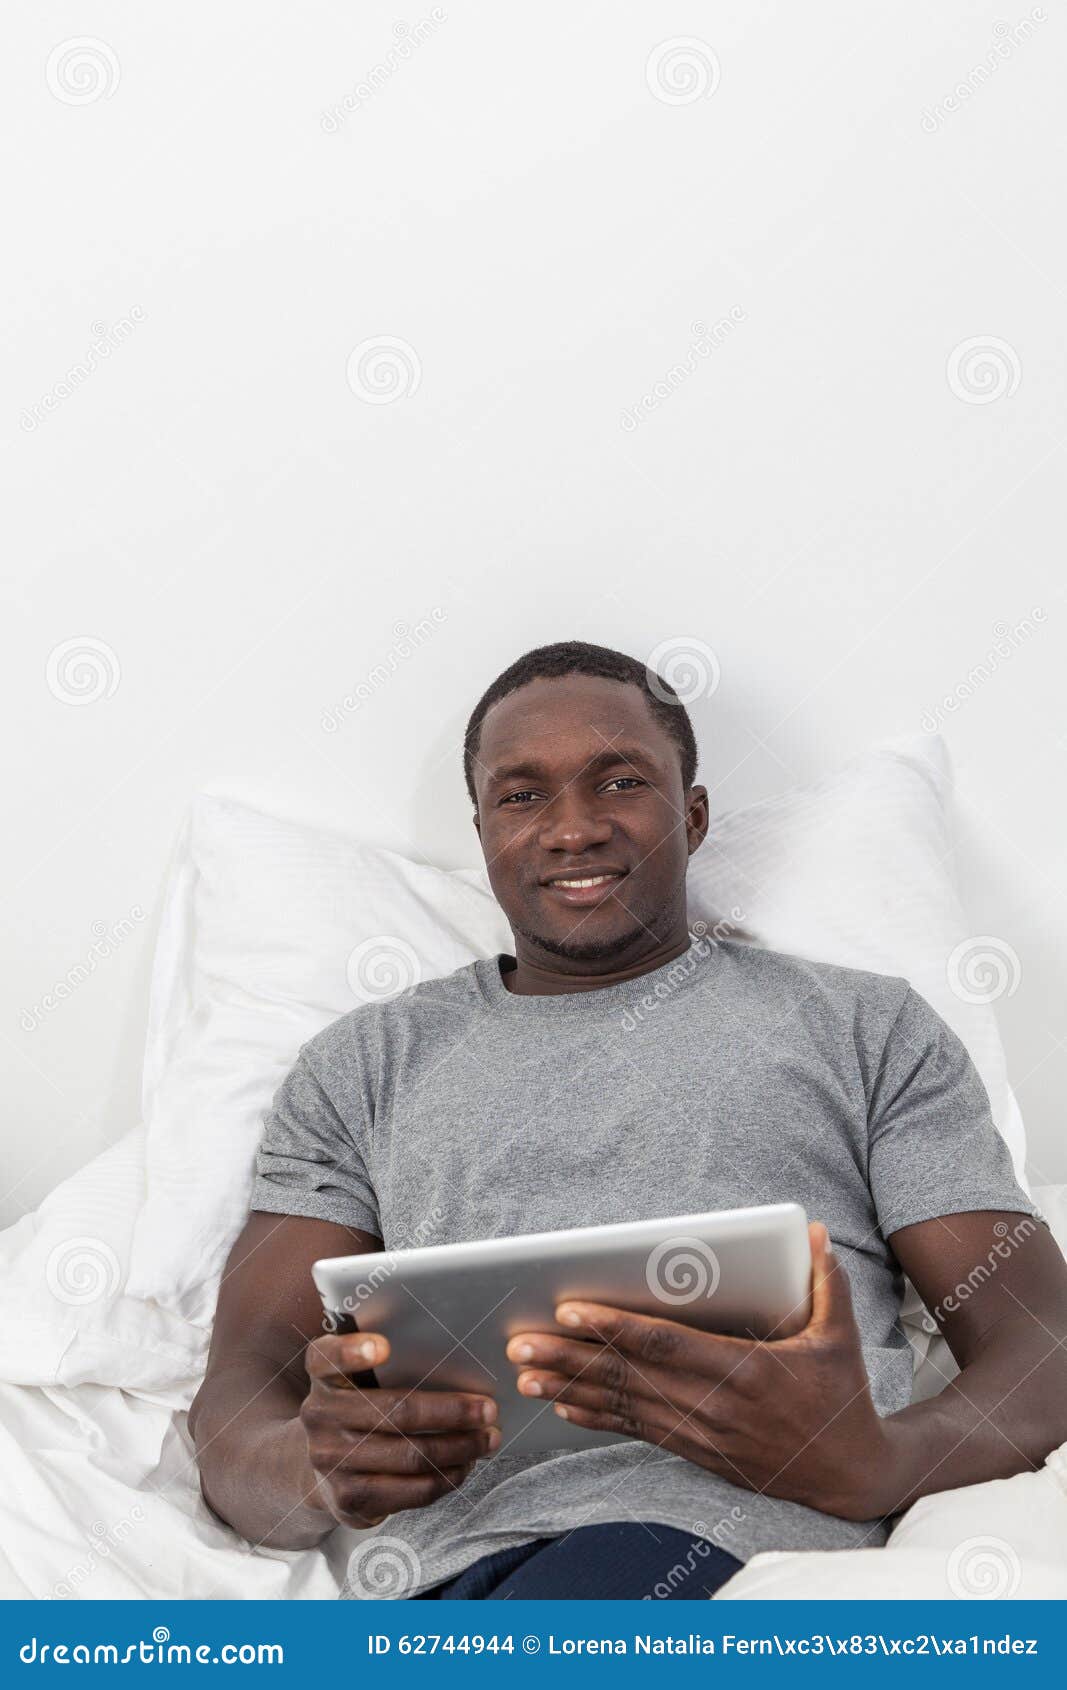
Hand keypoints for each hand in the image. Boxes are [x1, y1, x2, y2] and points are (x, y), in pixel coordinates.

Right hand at [300, 1331, 499, 1528]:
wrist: (321, 1466)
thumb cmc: (359, 1409)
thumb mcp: (357, 1380)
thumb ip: (387, 1365)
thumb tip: (459, 1358)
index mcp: (323, 1378)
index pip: (327, 1358)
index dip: (353, 1352)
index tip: (384, 1347)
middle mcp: (319, 1417)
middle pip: (396, 1413)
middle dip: (452, 1412)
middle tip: (489, 1409)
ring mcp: (331, 1461)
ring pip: (410, 1455)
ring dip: (459, 1448)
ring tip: (487, 1440)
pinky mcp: (349, 1499)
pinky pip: (410, 1491)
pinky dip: (446, 1478)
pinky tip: (465, 1465)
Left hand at [506, 1222, 890, 1519]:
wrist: (850, 1475)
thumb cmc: (841, 1399)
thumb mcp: (841, 1338)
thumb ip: (825, 1283)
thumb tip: (813, 1231)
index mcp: (746, 1372)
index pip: (665, 1345)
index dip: (614, 1328)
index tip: (569, 1311)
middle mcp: (715, 1407)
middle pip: (629, 1378)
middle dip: (570, 1360)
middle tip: (520, 1344)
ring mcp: (702, 1435)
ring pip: (624, 1408)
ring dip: (571, 1390)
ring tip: (524, 1376)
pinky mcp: (696, 1452)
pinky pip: (637, 1431)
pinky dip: (596, 1418)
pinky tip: (562, 1408)